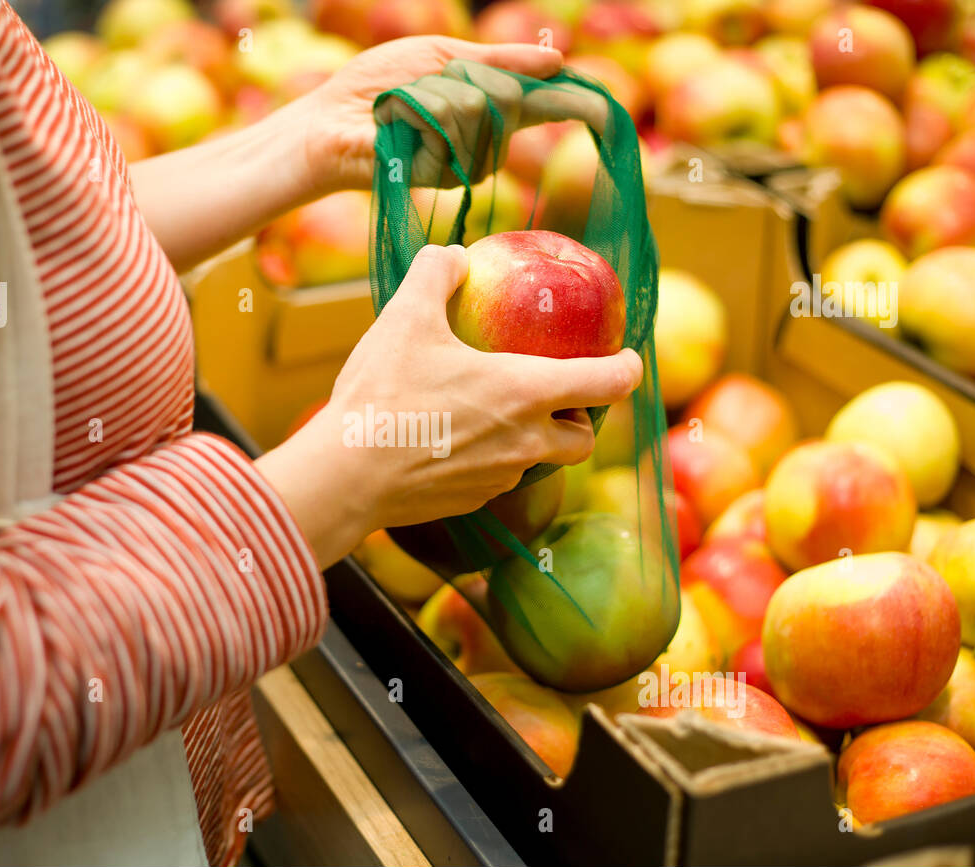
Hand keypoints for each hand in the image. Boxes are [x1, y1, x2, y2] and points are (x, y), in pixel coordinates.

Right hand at [256, 245, 643, 568]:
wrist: (345, 476)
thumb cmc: (383, 395)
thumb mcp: (405, 316)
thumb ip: (435, 273)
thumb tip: (452, 257)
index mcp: (527, 392)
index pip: (608, 384)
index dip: (629, 369)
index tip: (628, 359)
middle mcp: (527, 442)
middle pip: (583, 439)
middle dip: (581, 419)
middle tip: (558, 397)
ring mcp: (500, 478)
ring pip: (539, 462)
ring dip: (533, 441)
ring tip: (497, 417)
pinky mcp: (471, 502)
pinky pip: (497, 480)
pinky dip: (490, 461)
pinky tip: (453, 443)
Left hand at [297, 36, 563, 194]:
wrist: (332, 123)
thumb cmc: (380, 89)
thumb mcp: (440, 60)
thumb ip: (499, 60)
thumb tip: (557, 61)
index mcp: (491, 103)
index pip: (546, 103)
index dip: (576, 102)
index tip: (605, 105)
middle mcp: (487, 138)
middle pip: (512, 97)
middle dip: (468, 76)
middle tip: (424, 83)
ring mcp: (468, 162)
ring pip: (480, 112)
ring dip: (437, 95)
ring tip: (406, 107)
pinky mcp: (445, 176)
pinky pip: (452, 128)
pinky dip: (422, 114)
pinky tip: (401, 128)